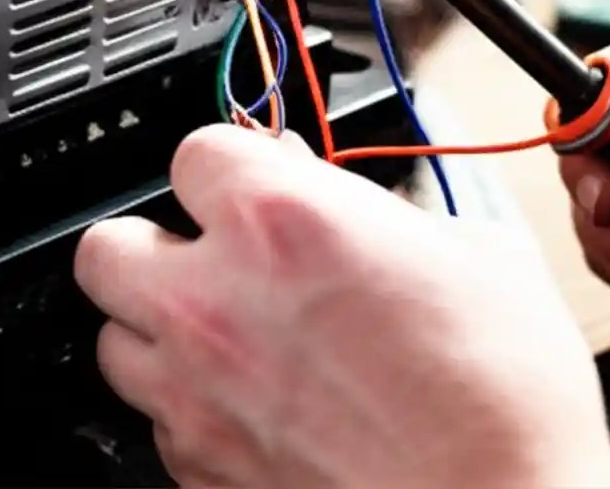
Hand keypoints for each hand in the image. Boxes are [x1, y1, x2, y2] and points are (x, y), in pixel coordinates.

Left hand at [75, 126, 609, 487]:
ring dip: (160, 326)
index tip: (259, 178)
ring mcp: (196, 392)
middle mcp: (216, 301)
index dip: (233, 162)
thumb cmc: (500, 399)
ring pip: (115, 338)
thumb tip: (392, 178)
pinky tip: (249, 401)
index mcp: (284, 221)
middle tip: (216, 253)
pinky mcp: (199, 466)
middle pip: (109, 245)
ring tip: (226, 331)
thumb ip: (406, 202)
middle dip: (158, 242)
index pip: (195, 151)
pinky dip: (188, 405)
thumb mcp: (480, 251)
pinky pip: (156, 421)